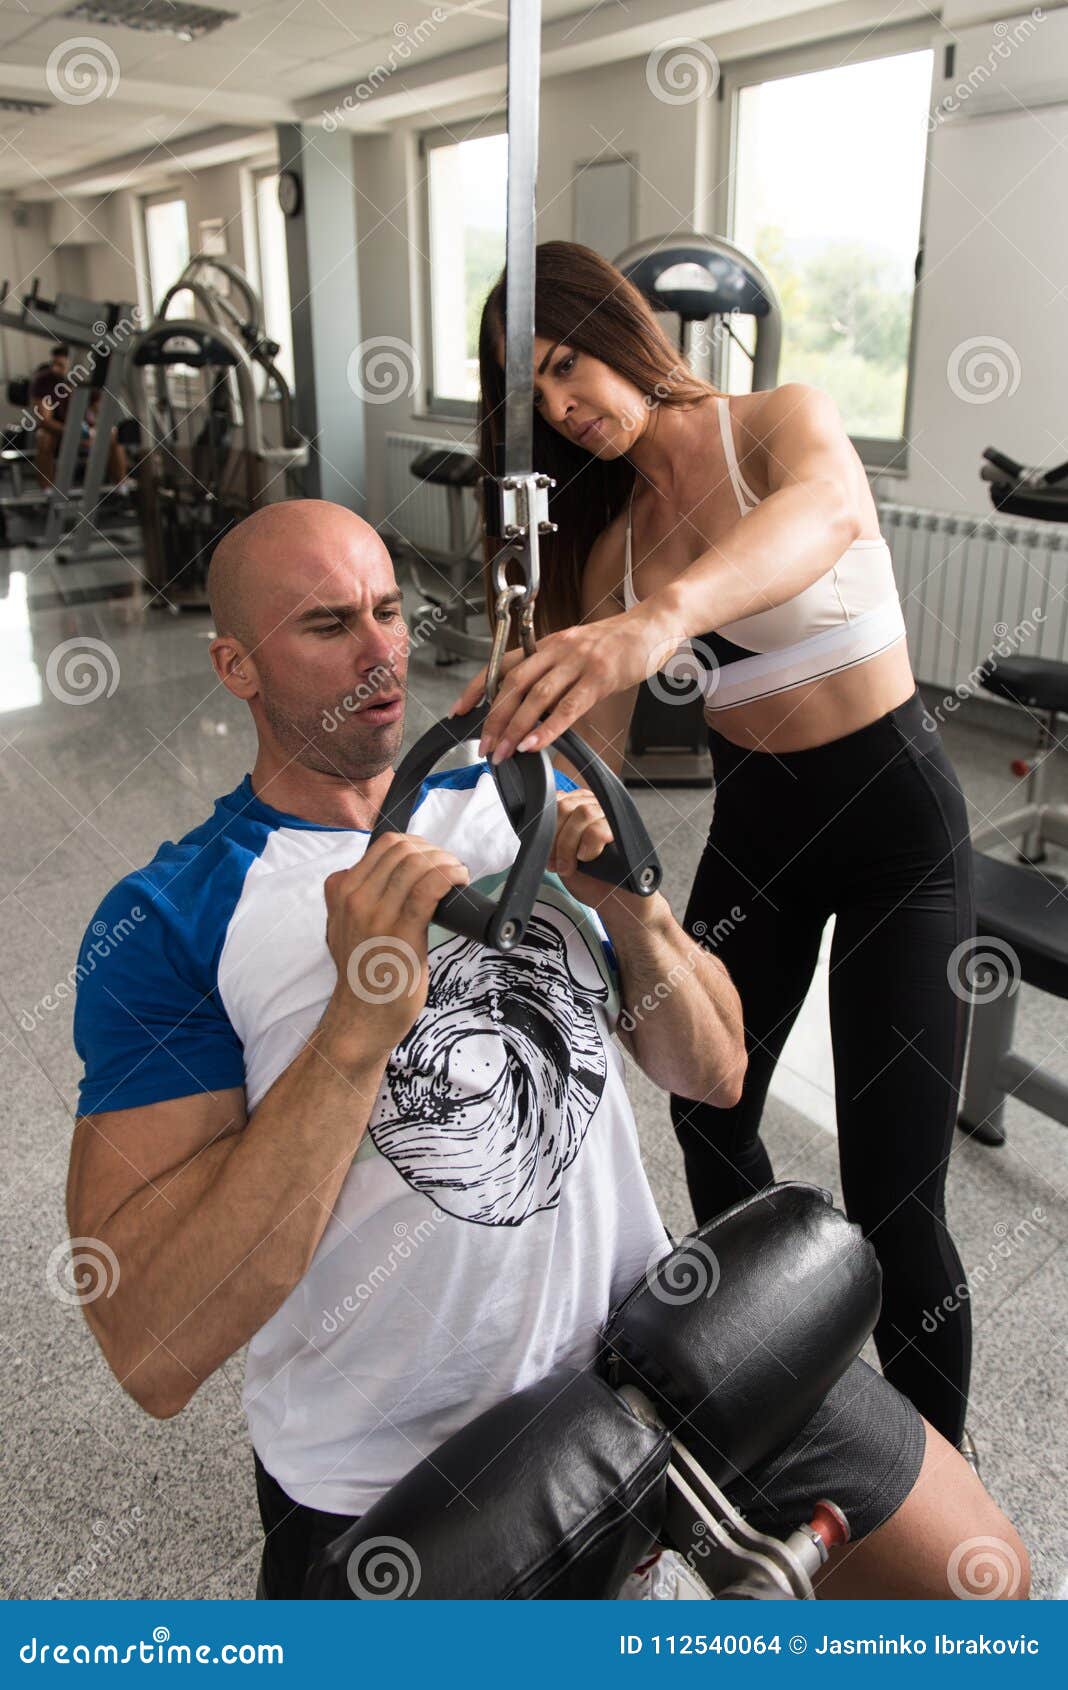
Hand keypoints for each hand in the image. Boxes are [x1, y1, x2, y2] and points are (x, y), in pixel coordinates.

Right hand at [320, 833, 470, 1061]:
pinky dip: (449, 876)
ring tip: (457, 876)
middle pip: (402, 849)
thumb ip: (358, 898)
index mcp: (340, 891)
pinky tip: (459, 881)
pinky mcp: (400, 932)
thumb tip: (390, 875)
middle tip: (449, 869)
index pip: (384, 845)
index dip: (417, 846)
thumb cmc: (363, 975)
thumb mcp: (344, 927)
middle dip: (434, 852)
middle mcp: (354, 898)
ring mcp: (375, 914)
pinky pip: (429, 887)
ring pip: (416, 863)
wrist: (360, 1018)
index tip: (432, 860)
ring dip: (445, 863)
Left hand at [448, 608, 675, 762]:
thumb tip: (529, 711)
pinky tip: (534, 744)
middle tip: (485, 746)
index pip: (500, 665)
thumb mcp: (575, 652)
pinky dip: (547, 728)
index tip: (459, 710)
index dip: (476, 688)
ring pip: (536, 697)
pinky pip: (568, 707)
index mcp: (546, 644)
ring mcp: (578, 662)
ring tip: (504, 752)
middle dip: (494, 718)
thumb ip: (552, 675)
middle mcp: (556, 649)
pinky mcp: (600, 677)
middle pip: (513, 685)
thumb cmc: (615, 643)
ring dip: (516, 728)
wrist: (651, 625)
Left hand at [547, 788, 655, 919]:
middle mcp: (595, 805)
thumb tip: (534, 825)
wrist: (615, 901)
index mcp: (578, 807)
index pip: (555, 800)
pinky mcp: (625, 830)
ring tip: (569, 866)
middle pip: (565, 805)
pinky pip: (599, 828)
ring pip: (583, 813)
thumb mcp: (560, 856)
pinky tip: (587, 858)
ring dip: (568, 844)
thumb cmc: (590, 879)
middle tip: (554, 864)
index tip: (542, 852)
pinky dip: (588, 845)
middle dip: (554, 837)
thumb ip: (550, 836)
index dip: (545, 825)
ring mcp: (611, 815)